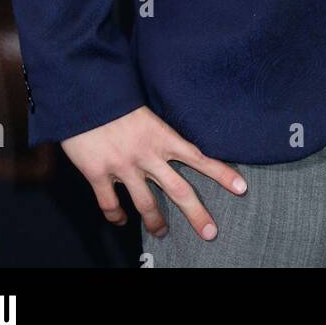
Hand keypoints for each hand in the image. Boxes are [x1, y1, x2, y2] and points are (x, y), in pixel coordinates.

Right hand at [60, 105, 247, 239]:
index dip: (221, 173)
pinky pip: (110, 203)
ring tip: (162, 232)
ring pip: (146, 204)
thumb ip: (158, 133)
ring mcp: (123, 166)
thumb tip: (170, 148)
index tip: (241, 187)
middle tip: (210, 232)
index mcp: (162, 136)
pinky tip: (122, 220)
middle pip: (178, 190)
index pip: (199, 157)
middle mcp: (147, 154)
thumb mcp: (146, 113)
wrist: (84, 93)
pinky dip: (116, 216)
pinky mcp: (98, 173)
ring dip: (156, 222)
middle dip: (196, 213)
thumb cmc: (116, 99)